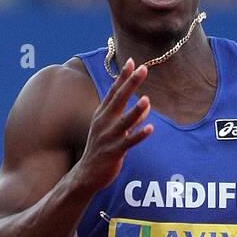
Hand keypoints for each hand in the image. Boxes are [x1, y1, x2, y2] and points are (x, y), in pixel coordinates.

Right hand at [75, 59, 151, 192]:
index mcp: (102, 115)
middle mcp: (104, 123)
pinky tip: (150, 128)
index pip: (114, 92)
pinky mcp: (114, 152)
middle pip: (119, 100)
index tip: (132, 61)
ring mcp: (109, 137)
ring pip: (124, 122)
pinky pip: (129, 143)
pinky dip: (139, 135)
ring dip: (135, 111)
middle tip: (143, 69)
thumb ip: (130, 118)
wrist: (86, 174)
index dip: (123, 77)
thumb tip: (146, 107)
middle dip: (131, 84)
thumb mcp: (113, 130)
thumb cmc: (101, 150)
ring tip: (146, 99)